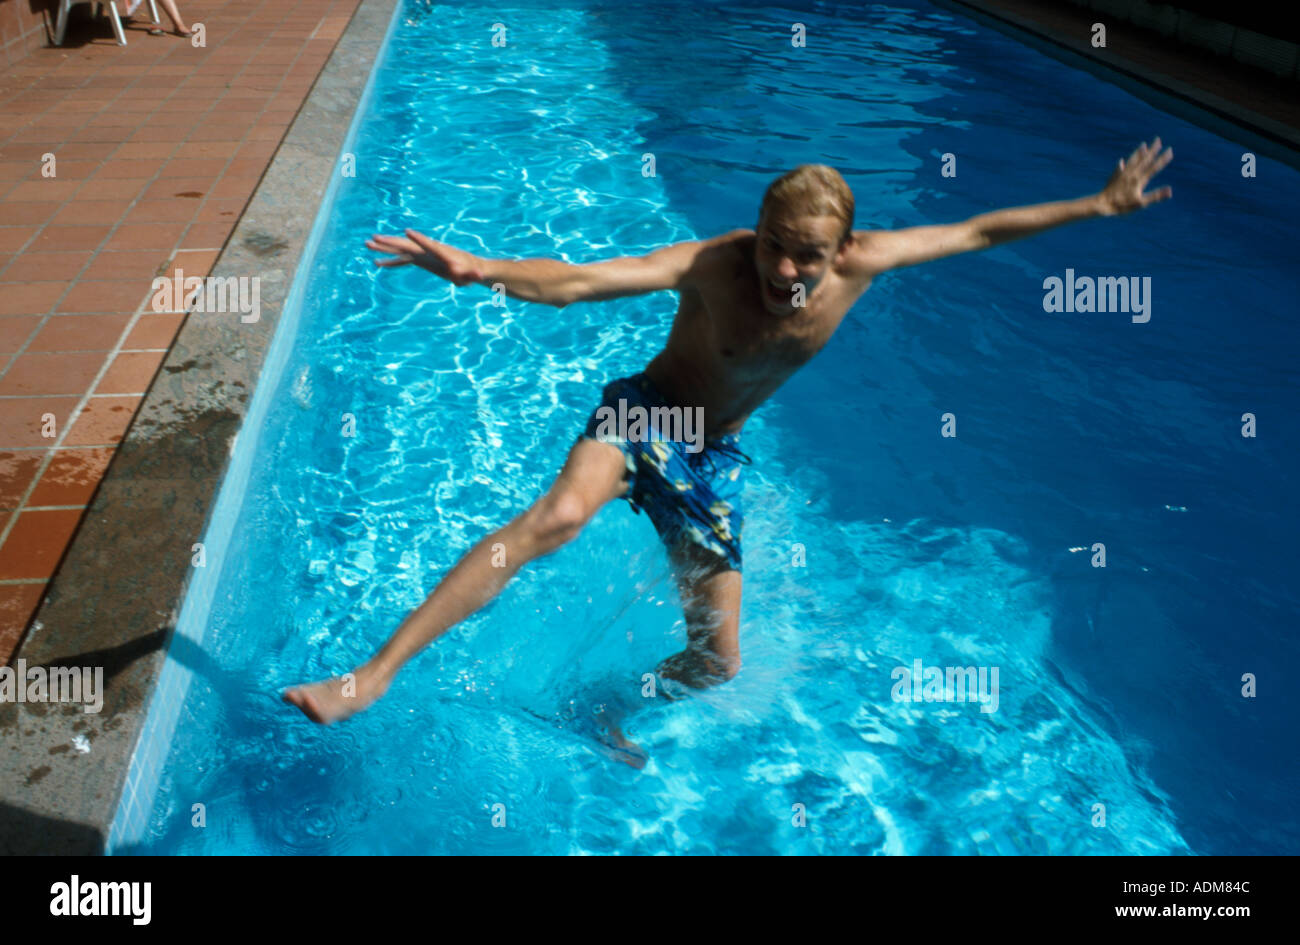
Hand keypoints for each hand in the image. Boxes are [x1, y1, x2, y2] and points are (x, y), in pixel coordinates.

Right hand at [365, 229, 485, 285]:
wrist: (471, 268)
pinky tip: (377, 263)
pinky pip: (403, 261)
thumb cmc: (472, 271)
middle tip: (373, 237)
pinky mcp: (420, 261)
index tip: (407, 232)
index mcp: (440, 252)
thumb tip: (477, 275)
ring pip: (400, 250)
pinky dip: (391, 262)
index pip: (428, 244)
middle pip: (407, 245)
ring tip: (367, 244)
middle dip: (391, 241)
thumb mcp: (472, 274)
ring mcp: (422, 254)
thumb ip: (473, 274)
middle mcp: (428, 250)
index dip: (419, 239)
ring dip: (384, 248)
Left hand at [1099, 138, 1172, 214]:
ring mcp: (1122, 175)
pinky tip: (1121, 161)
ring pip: (1132, 161)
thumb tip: (1170, 191)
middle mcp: (1131, 175)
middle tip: (1158, 140)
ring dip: (1138, 153)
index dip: (1162, 159)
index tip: (1169, 150)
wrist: (1102, 204)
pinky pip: (1119, 168)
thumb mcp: (1141, 203)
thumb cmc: (1122, 206)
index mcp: (1139, 180)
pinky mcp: (1113, 178)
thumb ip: (1155, 196)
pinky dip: (1122, 164)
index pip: (1154, 168)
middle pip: (1144, 160)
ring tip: (1143, 145)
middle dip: (1152, 150)